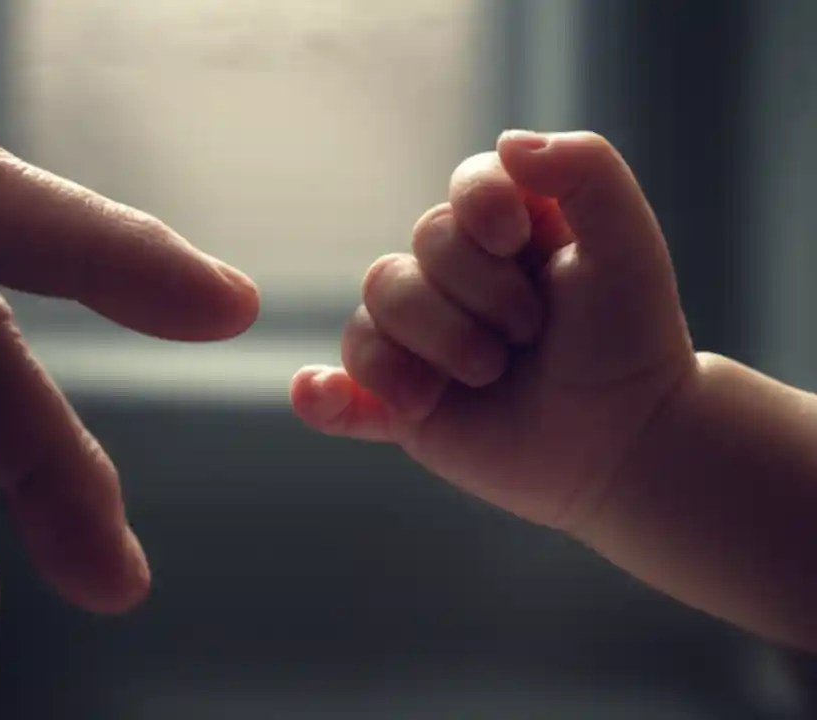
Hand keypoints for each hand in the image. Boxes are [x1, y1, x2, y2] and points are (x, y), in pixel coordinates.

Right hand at [292, 131, 694, 530]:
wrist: (629, 445)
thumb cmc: (631, 342)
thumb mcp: (629, 244)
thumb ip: (588, 171)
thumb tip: (507, 140)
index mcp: (503, 233)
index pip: (462, 190)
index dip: (479, 208)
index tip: (516, 244)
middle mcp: (450, 282)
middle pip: (407, 262)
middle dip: (472, 302)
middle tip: (528, 337)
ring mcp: (418, 345)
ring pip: (371, 321)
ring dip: (431, 349)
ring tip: (487, 379)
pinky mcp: (399, 406)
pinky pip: (341, 396)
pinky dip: (321, 395)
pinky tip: (316, 394)